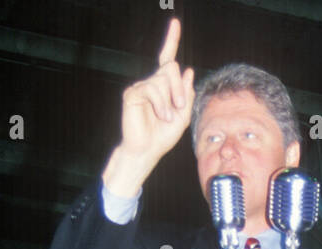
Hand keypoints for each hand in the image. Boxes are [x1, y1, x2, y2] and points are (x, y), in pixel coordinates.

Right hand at [103, 18, 194, 195]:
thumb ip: (186, 95)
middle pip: (170, 67)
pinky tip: (161, 116)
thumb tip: (189, 71)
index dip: (171, 40)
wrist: (147, 151)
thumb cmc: (162, 136)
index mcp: (164, 86)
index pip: (167, 59)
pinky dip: (160, 104)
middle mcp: (152, 82)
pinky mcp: (132, 93)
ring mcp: (141, 86)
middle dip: (179, 87)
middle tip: (179, 106)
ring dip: (169, 100)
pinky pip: (151, 89)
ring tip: (166, 118)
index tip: (175, 22)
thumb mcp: (183, 116)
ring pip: (162, 79)